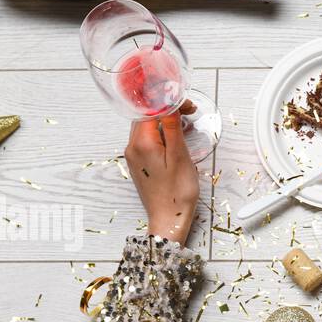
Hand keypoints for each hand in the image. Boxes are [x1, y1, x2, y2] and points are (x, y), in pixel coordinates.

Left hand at [125, 114, 198, 243]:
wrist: (168, 219)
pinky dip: (160, 133)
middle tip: (188, 112)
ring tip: (183, 124)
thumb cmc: (176, 194)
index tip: (187, 106)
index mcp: (142, 143)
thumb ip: (172, 127)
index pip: (151, 109)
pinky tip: (173, 138)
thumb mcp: (179, 156)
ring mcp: (133, 155)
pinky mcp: (138, 163)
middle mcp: (132, 147)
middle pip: (146, 116)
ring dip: (163, 121)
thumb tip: (169, 104)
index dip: (169, 102)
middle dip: (166, 109)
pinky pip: (146, 140)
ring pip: (145, 127)